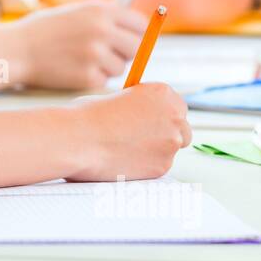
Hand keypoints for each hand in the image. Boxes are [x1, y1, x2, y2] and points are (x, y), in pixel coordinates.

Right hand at [13, 1, 148, 89]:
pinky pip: (103, 80)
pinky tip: (72, 70)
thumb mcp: (75, 12)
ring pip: (121, 67)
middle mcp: (102, 30)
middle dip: (126, 52)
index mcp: (100, 11)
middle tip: (110, 54)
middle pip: (137, 47)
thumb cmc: (45, 31)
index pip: (140, 23)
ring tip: (82, 60)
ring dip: (107, 67)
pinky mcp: (87, 76)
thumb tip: (135, 29)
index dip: (138, 33)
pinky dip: (92, 78)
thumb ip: (104, 18)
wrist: (16, 50)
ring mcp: (95, 55)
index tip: (134, 39)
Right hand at [67, 83, 190, 180]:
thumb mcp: (115, 97)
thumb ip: (135, 105)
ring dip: (155, 150)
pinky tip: (123, 160)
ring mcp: (171, 143)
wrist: (78, 140)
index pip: (176, 104)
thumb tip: (139, 115)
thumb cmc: (88, 116)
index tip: (149, 119)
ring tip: (125, 149)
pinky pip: (158, 166)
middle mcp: (174, 116)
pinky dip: (145, 166)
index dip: (161, 113)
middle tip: (142, 137)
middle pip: (181, 127)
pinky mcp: (162, 167)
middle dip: (165, 133)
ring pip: (170, 149)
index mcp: (162, 93)